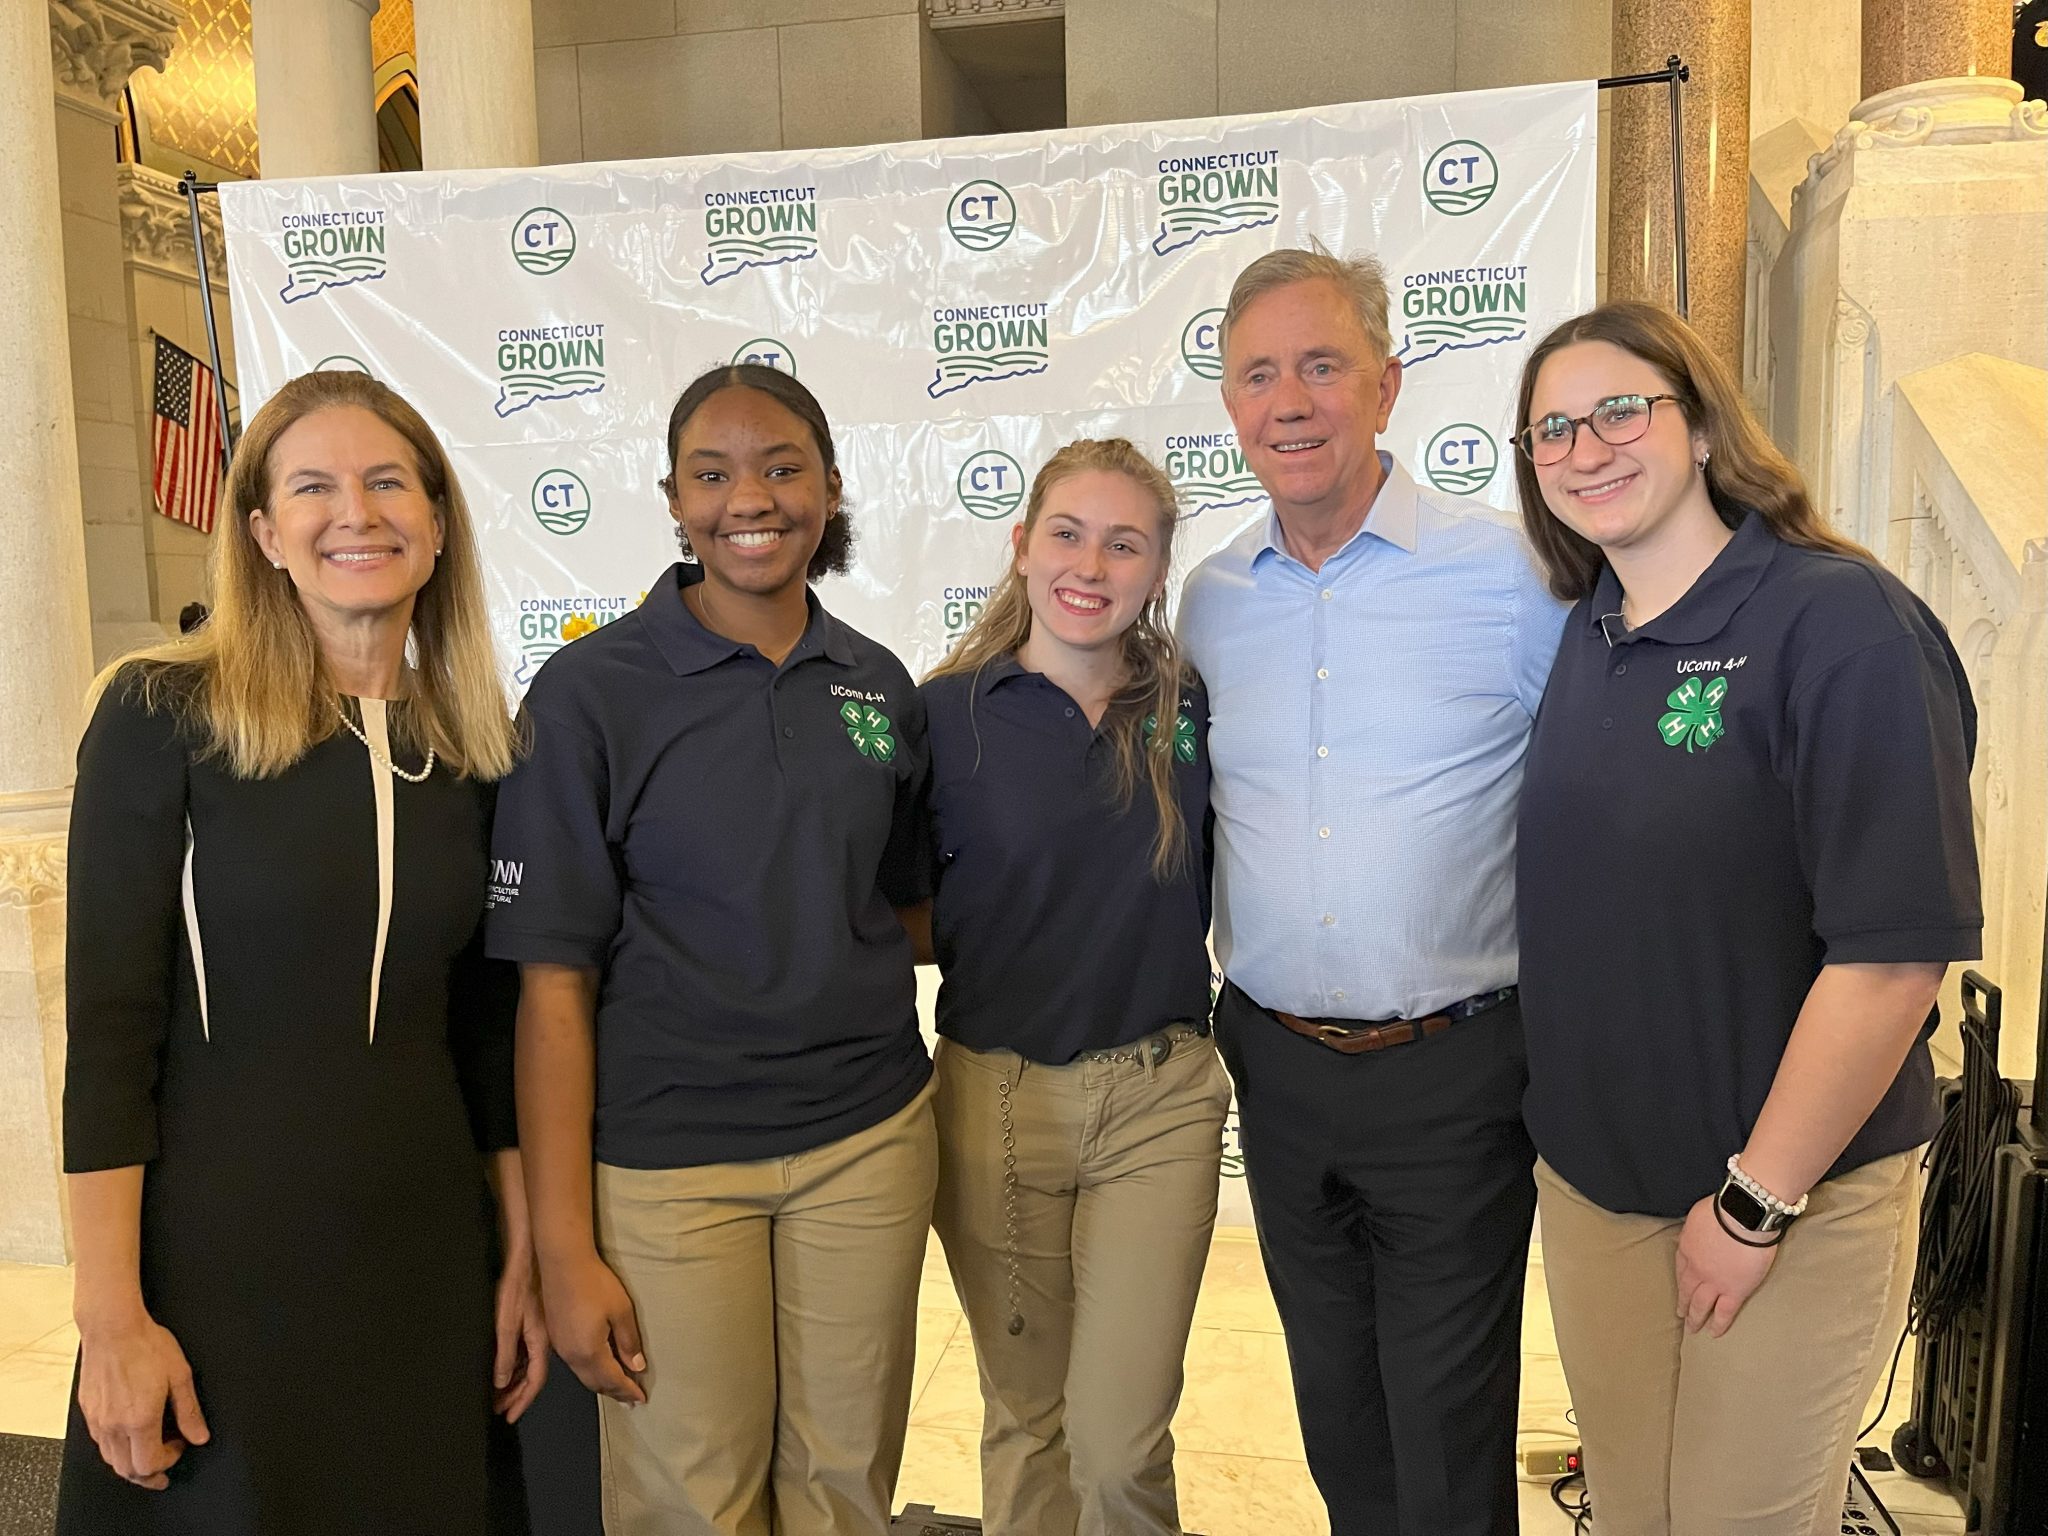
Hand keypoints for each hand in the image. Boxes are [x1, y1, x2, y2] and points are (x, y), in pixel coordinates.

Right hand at [75, 1306, 209, 1488]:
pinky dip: (116, 1448)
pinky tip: (129, 1434)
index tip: (180, 1446)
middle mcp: (114, 1425)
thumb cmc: (147, 1345)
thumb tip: (200, 1436)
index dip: (168, 1462)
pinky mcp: (88, 1411)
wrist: (112, 1327)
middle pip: (126, 1470)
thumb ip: (190, 1412)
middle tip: (164, 1466)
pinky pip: (100, 1442)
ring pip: (110, 1460)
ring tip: (148, 1452)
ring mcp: (97, 1420)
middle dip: (148, 1474)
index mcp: (139, 1420)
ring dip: (130, 1463)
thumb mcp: (180, 1376)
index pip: (149, 1464)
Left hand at [492, 1254, 549, 1421]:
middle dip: (516, 1396)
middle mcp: (544, 1340)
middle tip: (499, 1409)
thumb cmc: (519, 1285)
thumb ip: (505, 1353)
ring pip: (529, 1365)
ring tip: (500, 1396)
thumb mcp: (507, 1322)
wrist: (531, 1255)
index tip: (508, 1417)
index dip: (521, 1401)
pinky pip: (527, 1353)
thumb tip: (500, 1382)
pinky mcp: (535, 1322)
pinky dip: (517, 1367)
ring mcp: (540, 1330)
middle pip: (532, 1376)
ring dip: (516, 1382)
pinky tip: (507, 1369)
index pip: (533, 1381)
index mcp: (540, 1342)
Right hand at [539, 1251, 646, 1404]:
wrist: (562, 1263)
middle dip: (615, 1393)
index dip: (628, 1391)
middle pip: (596, 1383)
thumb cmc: (594, 1283)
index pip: (613, 1380)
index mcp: (589, 1352)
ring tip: (617, 1386)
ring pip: (583, 1376)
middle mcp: (572, 1355)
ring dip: (601, 1384)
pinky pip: (575, 1365)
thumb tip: (637, 1366)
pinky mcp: (555, 1336)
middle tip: (631, 1399)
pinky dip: (590, 1372)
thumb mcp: (621, 1310)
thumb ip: (629, 1341)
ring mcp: (561, 1347)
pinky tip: (598, 1365)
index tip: (641, 1400)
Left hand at [1675, 1196, 1778, 1336]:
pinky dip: (1718, 1324)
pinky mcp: (1734, 1292)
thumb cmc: (1722, 1209)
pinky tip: (1714, 1334)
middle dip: (1683, 1304)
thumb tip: (1695, 1235)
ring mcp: (1714, 1283)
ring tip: (1693, 1329)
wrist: (1742, 1217)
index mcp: (1687, 1249)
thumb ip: (1694, 1230)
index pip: (1681, 1268)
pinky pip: (1724, 1313)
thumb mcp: (1697, 1216)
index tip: (1680, 1288)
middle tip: (1680, 1316)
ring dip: (1695, 1318)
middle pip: (1686, 1290)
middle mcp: (1696, 1270)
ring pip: (1700, 1305)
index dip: (1680, 1280)